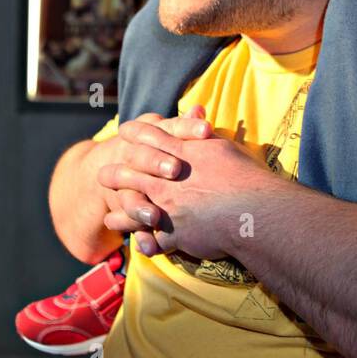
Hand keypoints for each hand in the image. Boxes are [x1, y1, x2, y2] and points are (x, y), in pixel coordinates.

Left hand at [98, 128, 274, 259]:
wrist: (253, 211)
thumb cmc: (245, 176)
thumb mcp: (223, 146)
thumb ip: (202, 132)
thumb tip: (195, 111)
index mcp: (181, 155)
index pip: (151, 138)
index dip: (134, 133)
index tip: (123, 131)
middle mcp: (168, 180)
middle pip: (133, 171)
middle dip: (115, 173)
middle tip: (102, 174)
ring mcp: (168, 208)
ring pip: (134, 209)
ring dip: (121, 213)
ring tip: (109, 218)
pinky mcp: (174, 234)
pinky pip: (153, 241)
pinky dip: (144, 244)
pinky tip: (138, 245)